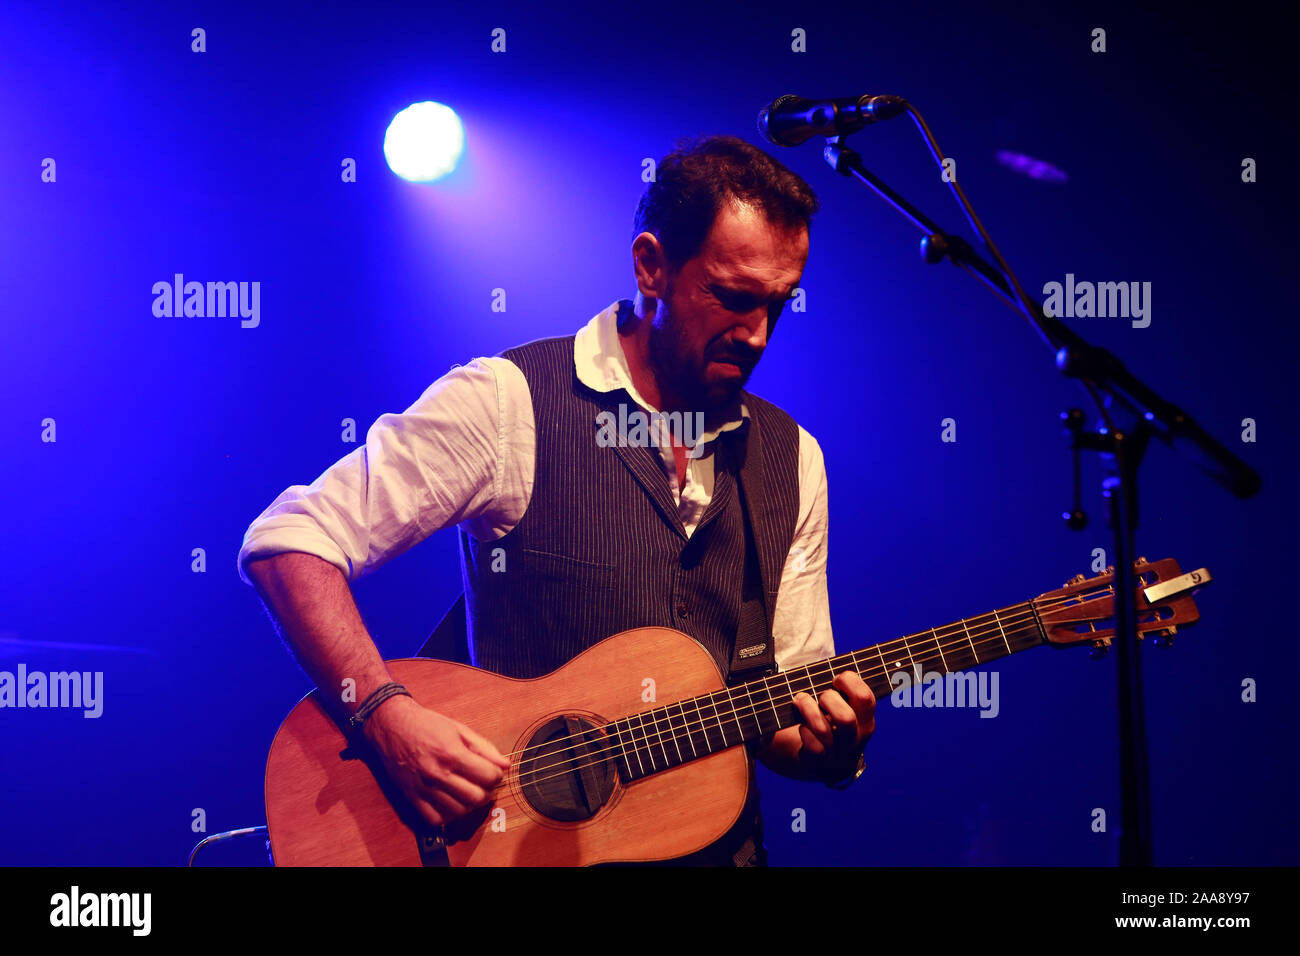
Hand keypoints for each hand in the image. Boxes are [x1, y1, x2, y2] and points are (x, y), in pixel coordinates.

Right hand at [360, 695, 510, 827]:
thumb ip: (484, 748)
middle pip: (476, 798)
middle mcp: (437, 773)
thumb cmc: (426, 724)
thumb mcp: (459, 729)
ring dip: (468, 805)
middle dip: (486, 792)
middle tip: (483, 784)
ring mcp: (423, 788)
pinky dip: (447, 816)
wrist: (391, 725)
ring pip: (458, 812)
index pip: (488, 777)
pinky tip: (450, 803)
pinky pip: (434, 819)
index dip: (497, 776)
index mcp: (452, 753)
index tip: (493, 772)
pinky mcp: (411, 797)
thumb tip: (506, 765)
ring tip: (468, 792)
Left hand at [792, 670, 875, 781]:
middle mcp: (857, 738)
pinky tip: (802, 726)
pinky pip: (812, 747)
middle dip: (827, 700)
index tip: (836, 679)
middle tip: (819, 696)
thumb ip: (844, 689)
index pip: (865, 698)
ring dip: (807, 710)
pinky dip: (804, 732)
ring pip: (823, 731)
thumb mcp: (844, 706)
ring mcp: (838, 754)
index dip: (848, 682)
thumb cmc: (831, 721)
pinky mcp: (820, 764)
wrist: (824, 760)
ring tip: (800, 701)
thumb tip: (830, 667)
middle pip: (845, 718)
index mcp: (866, 720)